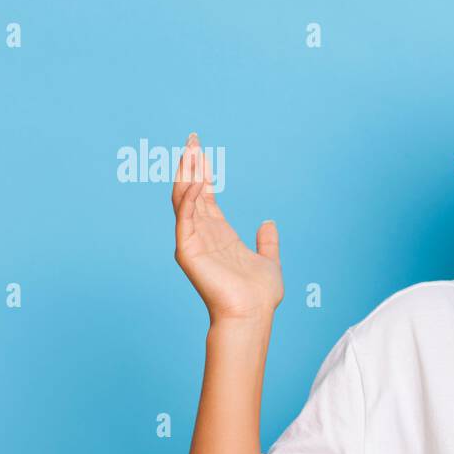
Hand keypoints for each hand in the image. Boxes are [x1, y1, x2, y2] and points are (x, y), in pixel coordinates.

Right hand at [172, 133, 283, 322]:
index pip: (206, 196)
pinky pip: (185, 219)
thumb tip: (269, 222)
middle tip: (192, 139)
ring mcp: (193, 241)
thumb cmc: (259, 295)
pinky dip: (189, 199)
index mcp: (219, 234)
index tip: (201, 150)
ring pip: (184, 200)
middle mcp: (203, 234)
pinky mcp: (189, 251)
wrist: (252, 315)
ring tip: (190, 150)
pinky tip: (198, 181)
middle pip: (192, 191)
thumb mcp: (269, 260)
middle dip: (191, 165)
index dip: (203, 172)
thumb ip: (267, 241)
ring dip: (187, 174)